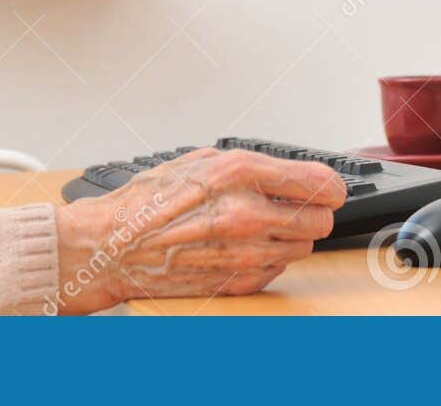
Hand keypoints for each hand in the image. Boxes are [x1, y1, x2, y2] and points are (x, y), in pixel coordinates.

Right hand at [48, 148, 346, 313]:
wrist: (112, 247)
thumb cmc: (149, 201)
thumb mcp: (202, 160)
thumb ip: (254, 166)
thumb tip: (294, 174)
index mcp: (240, 175)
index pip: (320, 184)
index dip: (328, 186)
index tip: (327, 188)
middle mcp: (247, 215)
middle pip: (319, 221)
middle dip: (311, 212)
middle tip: (294, 206)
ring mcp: (244, 253)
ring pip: (303, 247)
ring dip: (289, 236)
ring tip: (259, 225)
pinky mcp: (238, 282)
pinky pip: (278, 269)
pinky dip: (269, 257)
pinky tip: (242, 246)